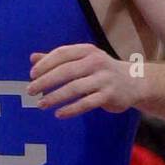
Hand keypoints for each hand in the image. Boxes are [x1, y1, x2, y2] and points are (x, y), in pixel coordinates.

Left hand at [27, 45, 146, 118]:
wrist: (134, 82)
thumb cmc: (101, 70)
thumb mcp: (82, 60)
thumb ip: (58, 59)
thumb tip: (33, 58)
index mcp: (87, 51)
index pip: (62, 54)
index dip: (45, 64)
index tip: (32, 75)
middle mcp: (96, 62)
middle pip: (66, 71)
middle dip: (46, 81)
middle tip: (30, 90)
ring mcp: (104, 79)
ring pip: (75, 88)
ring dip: (55, 97)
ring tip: (41, 104)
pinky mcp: (109, 95)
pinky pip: (86, 103)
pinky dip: (71, 109)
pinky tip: (59, 114)